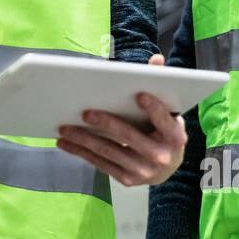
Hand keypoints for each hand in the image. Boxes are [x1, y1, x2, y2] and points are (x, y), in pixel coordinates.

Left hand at [56, 53, 187, 185]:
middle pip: (129, 137)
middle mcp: (160, 156)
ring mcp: (143, 171)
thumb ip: (160, 85)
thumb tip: (156, 60)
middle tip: (85, 112)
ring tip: (64, 128)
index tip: (139, 94)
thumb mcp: (167, 112)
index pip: (164, 120)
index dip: (153, 108)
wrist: (167, 168)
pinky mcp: (127, 179)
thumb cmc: (162, 132)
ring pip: (109, 151)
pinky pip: (100, 164)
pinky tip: (66, 143)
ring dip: (84, 139)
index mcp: (174, 136)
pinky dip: (81, 152)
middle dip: (106, 123)